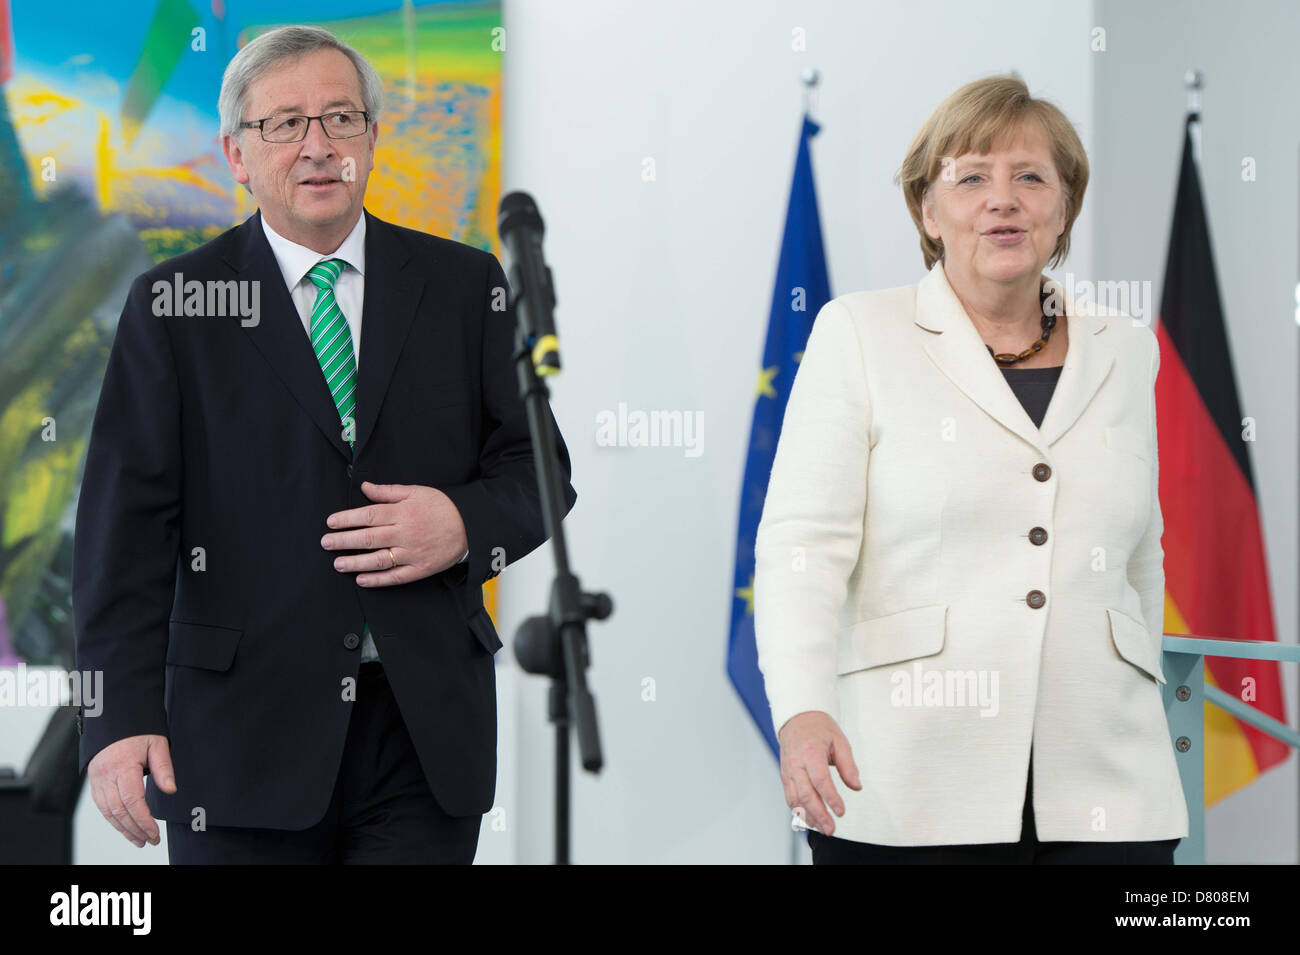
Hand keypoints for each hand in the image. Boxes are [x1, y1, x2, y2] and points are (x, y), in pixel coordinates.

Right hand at [87, 734, 175, 846]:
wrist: (113, 719)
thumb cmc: (137, 730)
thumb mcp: (157, 743)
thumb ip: (164, 767)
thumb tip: (171, 790)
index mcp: (122, 765)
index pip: (132, 800)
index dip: (144, 820)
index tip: (155, 833)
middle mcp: (106, 775)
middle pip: (119, 810)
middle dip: (135, 829)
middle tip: (150, 840)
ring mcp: (97, 779)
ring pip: (107, 812)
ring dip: (123, 829)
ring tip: (139, 840)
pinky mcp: (94, 782)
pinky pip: (101, 806)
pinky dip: (113, 820)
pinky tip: (125, 827)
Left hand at [322, 481, 467, 586]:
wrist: (470, 526)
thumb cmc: (443, 507)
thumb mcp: (416, 492)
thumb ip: (388, 492)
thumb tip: (364, 487)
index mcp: (403, 512)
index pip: (368, 516)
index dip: (347, 520)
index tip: (331, 522)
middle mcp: (405, 534)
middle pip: (368, 538)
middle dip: (343, 541)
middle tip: (326, 543)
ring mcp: (412, 554)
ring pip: (378, 560)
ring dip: (355, 563)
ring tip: (338, 563)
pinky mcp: (420, 569)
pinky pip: (395, 577)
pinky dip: (377, 580)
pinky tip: (361, 579)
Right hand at [778, 711, 861, 836]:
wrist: (797, 719)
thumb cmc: (819, 728)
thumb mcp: (839, 741)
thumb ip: (848, 765)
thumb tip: (857, 786)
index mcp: (810, 751)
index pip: (820, 780)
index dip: (831, 798)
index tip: (841, 812)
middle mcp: (796, 763)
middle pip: (805, 793)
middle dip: (819, 814)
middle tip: (831, 829)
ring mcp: (787, 770)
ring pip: (795, 799)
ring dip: (808, 816)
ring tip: (822, 828)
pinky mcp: (784, 776)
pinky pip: (789, 796)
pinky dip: (798, 810)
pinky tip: (810, 819)